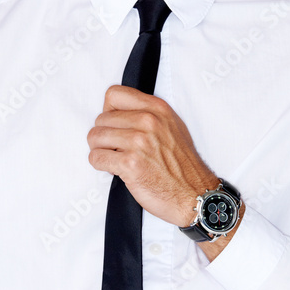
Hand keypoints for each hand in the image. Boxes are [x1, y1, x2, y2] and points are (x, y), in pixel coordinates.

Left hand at [87, 85, 242, 256]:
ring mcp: (139, 142)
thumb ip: (148, 113)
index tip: (115, 125)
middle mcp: (148, 121)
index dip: (109, 111)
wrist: (194, 195)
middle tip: (117, 148)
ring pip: (94, 137)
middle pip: (101, 119)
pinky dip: (101, 165)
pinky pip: (96, 158)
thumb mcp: (172, 126)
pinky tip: (117, 169)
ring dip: (101, 150)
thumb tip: (117, 111)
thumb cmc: (182, 165)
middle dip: (104, 136)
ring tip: (116, 158)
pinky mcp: (130, 164)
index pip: (113, 94)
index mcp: (157, 108)